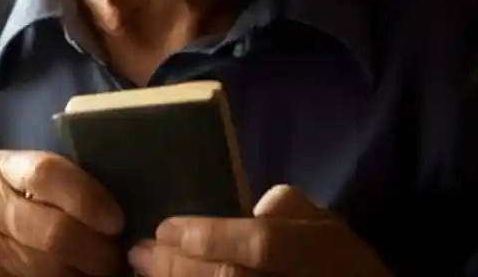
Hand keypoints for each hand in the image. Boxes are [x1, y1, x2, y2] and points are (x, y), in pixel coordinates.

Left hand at [128, 184, 390, 276]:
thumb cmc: (337, 260)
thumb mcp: (323, 223)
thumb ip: (281, 208)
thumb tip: (236, 206)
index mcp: (321, 249)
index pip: (262, 244)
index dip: (211, 237)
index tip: (165, 227)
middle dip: (178, 265)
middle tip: (140, 250)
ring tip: (145, 270)